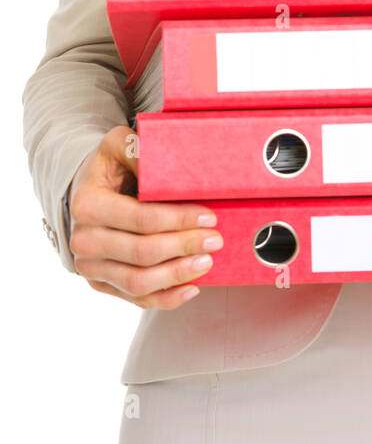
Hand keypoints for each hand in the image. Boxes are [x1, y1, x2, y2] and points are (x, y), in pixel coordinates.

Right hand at [68, 125, 222, 308]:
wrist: (85, 192)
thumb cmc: (109, 168)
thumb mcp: (118, 145)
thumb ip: (138, 149)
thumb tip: (163, 161)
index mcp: (87, 205)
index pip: (140, 219)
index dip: (178, 220)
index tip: (209, 217)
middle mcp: (83, 240)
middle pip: (142, 253)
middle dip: (183, 247)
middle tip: (215, 240)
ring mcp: (90, 266)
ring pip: (138, 282)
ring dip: (177, 275)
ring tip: (206, 263)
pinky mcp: (101, 283)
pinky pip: (135, 298)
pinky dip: (166, 298)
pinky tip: (192, 288)